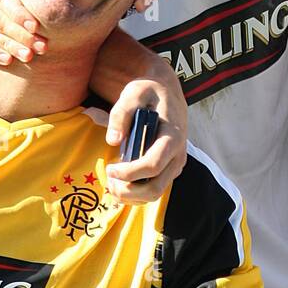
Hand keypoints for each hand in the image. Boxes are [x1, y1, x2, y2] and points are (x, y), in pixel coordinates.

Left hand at [102, 72, 187, 204]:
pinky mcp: (169, 169)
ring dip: (131, 195)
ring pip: (155, 193)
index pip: (153, 165)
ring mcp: (175, 164)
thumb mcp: (134, 93)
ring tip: (112, 184)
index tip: (110, 168)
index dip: (129, 173)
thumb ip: (121, 114)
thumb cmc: (149, 92)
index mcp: (173, 136)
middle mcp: (178, 154)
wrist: (166, 93)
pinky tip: (119, 184)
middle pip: (155, 187)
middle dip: (129, 191)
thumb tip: (113, 140)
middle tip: (109, 182)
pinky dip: (136, 194)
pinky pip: (154, 190)